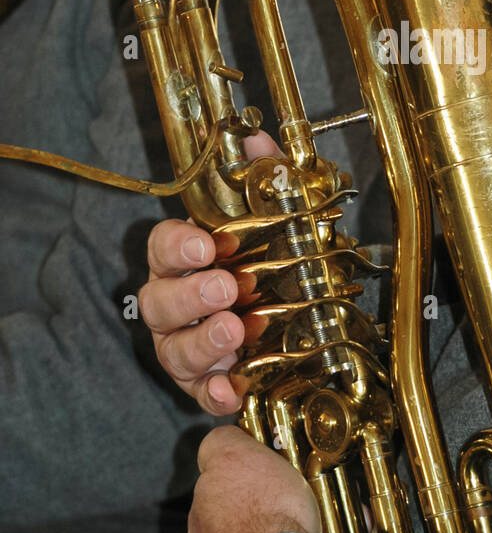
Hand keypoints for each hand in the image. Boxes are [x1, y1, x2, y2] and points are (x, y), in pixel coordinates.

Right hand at [138, 132, 278, 413]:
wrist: (290, 318)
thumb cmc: (270, 261)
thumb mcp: (280, 214)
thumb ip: (267, 176)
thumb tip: (258, 138)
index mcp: (186, 259)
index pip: (162, 246)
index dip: (177, 246)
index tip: (204, 245)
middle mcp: (175, 303)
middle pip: (159, 301)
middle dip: (189, 296)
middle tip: (225, 289)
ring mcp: (185, 346)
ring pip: (174, 349)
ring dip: (202, 343)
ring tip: (235, 332)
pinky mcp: (204, 383)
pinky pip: (200, 393)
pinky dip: (214, 394)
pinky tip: (233, 390)